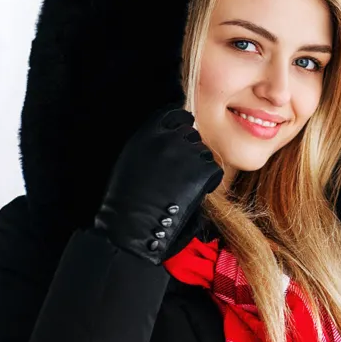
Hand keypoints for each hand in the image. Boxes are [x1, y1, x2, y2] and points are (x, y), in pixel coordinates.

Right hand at [92, 107, 223, 263]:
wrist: (131, 226)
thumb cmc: (126, 200)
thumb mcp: (132, 159)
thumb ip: (152, 143)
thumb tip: (172, 138)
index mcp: (147, 131)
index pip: (176, 115)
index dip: (182, 128)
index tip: (182, 143)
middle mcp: (167, 136)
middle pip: (193, 134)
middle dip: (191, 151)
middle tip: (181, 175)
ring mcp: (185, 152)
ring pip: (205, 153)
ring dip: (199, 168)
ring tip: (184, 188)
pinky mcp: (201, 169)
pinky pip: (214, 170)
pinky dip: (208, 183)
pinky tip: (194, 195)